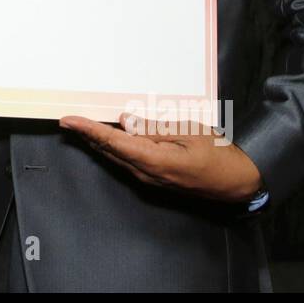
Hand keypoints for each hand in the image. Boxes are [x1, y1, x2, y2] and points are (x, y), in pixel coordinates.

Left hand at [59, 112, 262, 203]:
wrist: (236, 182)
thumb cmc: (217, 154)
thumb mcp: (187, 132)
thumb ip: (154, 127)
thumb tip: (125, 120)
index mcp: (153, 161)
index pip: (112, 142)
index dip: (88, 130)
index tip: (68, 121)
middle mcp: (145, 173)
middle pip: (108, 151)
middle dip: (86, 136)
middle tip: (67, 120)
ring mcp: (149, 179)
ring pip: (116, 157)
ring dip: (98, 141)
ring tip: (81, 125)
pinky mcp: (154, 178)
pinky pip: (127, 160)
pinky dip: (113, 147)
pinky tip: (108, 137)